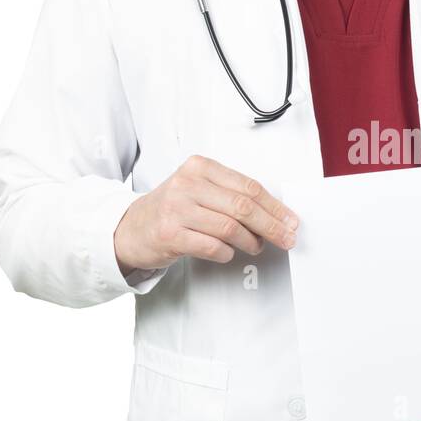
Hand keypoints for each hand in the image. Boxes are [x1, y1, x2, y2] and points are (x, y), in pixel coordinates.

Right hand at [113, 154, 299, 276]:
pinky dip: (227, 253)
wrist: (130, 227)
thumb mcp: (198, 189)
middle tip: (287, 238)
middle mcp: (187, 184)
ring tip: (256, 246)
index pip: (248, 186)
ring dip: (251, 242)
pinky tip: (228, 253)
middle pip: (243, 206)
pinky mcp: (170, 234)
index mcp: (199, 167)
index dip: (275, 207)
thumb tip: (276, 214)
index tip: (291, 221)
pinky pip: (212, 246)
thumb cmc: (172, 209)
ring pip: (230, 227)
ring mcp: (176, 209)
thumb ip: (230, 194)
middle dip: (272, 225)